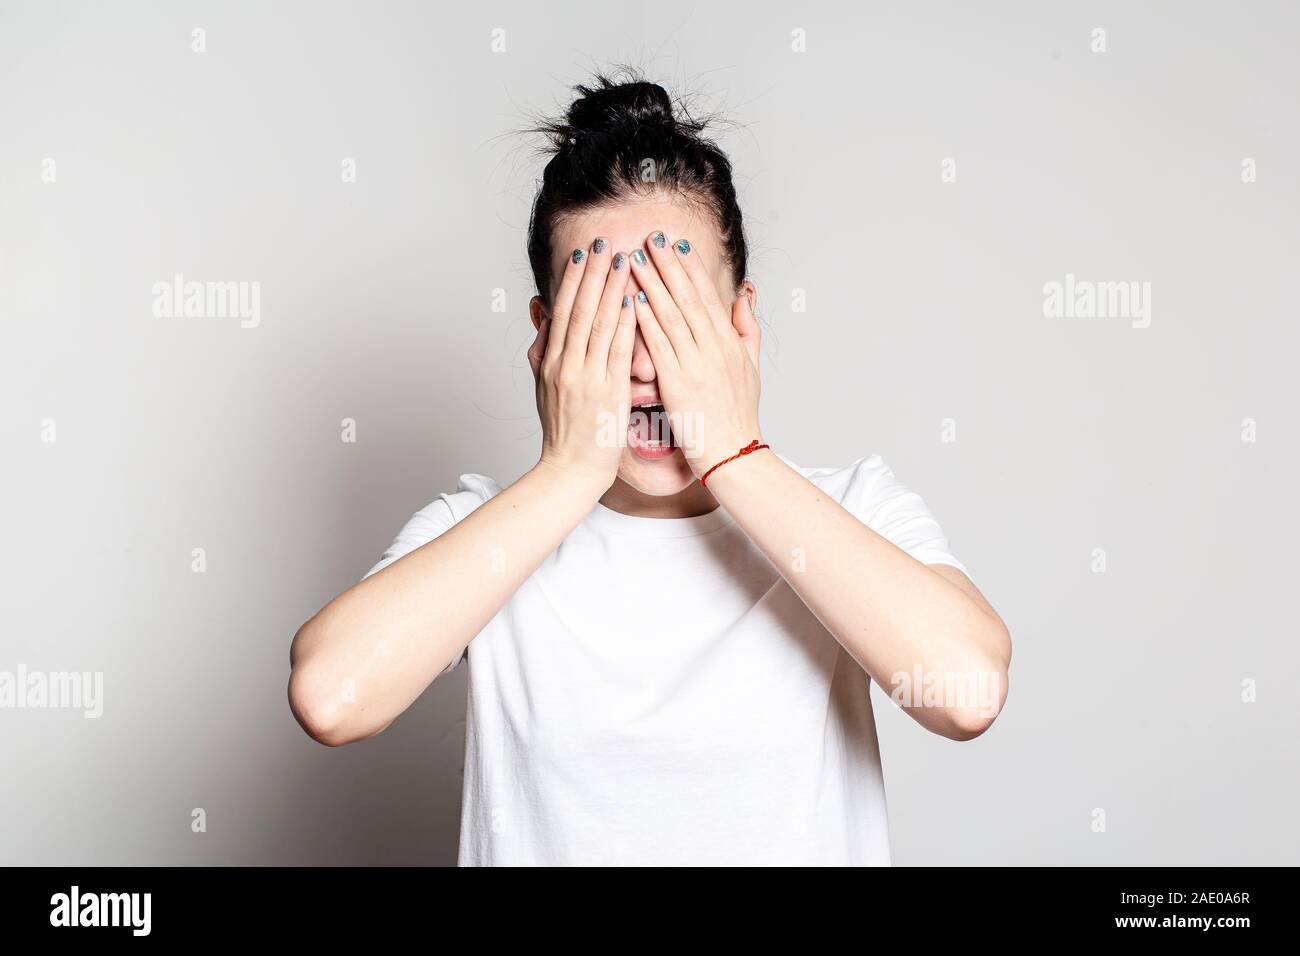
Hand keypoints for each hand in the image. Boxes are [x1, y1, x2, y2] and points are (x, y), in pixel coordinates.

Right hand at [528, 239, 635, 489]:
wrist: (569, 471)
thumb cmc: (564, 433)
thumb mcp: (543, 388)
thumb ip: (542, 351)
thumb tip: (542, 316)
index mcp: (551, 362)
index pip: (563, 312)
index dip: (574, 281)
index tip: (584, 254)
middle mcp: (566, 365)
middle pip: (579, 310)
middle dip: (592, 274)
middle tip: (603, 242)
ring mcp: (586, 378)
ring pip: (597, 324)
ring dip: (610, 288)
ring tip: (622, 259)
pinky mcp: (607, 393)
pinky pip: (616, 351)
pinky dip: (623, 324)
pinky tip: (633, 301)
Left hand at [628, 231, 762, 476]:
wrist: (733, 454)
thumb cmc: (738, 415)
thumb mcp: (751, 366)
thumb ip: (747, 327)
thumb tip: (745, 294)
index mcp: (729, 342)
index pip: (707, 296)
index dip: (691, 269)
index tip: (676, 245)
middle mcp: (714, 348)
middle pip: (688, 298)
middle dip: (668, 266)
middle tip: (651, 238)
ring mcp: (696, 364)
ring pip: (671, 315)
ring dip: (651, 284)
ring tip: (634, 259)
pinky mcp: (678, 383)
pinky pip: (659, 345)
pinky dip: (645, 321)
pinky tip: (631, 301)